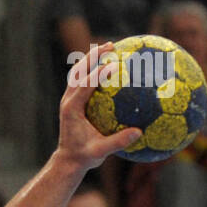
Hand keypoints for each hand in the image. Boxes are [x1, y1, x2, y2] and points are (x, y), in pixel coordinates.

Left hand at [56, 45, 142, 171]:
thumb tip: (138, 132)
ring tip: (110, 47)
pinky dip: (94, 68)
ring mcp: (69, 98)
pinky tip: (110, 64)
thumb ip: (117, 142)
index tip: (114, 65)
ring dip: (93, 57)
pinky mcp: (72, 100)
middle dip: (94, 56)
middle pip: (79, 70)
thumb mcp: (100, 153)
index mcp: (72, 109)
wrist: (68, 160)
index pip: (85, 85)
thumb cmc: (83, 157)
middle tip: (112, 45)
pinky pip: (83, 79)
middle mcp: (68, 100)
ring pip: (78, 71)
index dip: (99, 74)